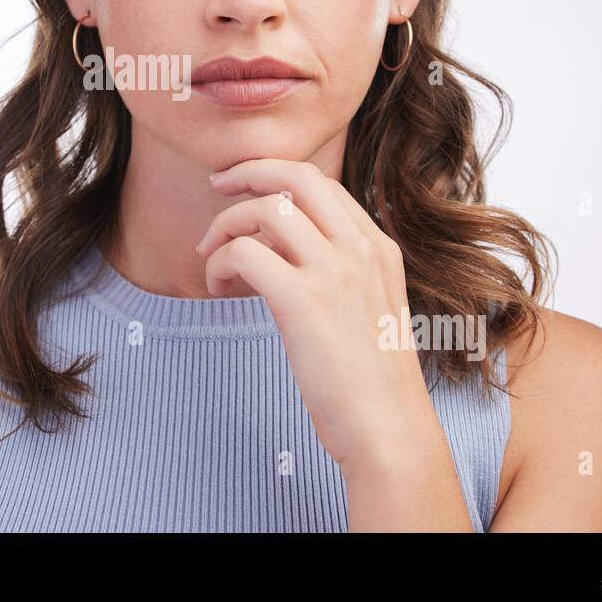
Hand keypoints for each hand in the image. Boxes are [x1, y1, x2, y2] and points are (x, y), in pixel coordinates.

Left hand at [194, 158, 434, 474]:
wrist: (390, 430)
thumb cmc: (372, 383)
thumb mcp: (370, 308)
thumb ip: (341, 272)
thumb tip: (283, 251)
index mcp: (378, 247)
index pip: (322, 182)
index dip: (276, 176)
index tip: (245, 187)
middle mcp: (360, 249)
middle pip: (297, 175)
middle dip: (248, 171)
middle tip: (218, 185)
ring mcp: (334, 272)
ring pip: (266, 208)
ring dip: (226, 224)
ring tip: (211, 255)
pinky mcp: (304, 301)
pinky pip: (245, 253)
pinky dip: (219, 263)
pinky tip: (218, 287)